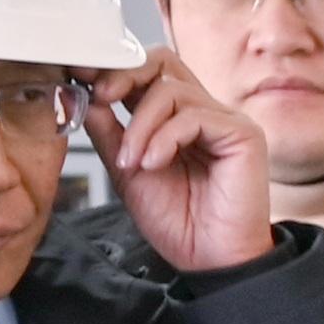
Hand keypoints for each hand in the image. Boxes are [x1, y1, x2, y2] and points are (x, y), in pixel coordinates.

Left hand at [92, 53, 276, 274]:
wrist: (209, 261)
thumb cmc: (179, 223)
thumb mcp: (127, 172)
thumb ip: (110, 133)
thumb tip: (87, 97)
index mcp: (176, 118)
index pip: (147, 72)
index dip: (113, 70)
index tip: (80, 77)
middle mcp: (203, 112)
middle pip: (162, 61)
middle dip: (125, 75)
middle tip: (101, 97)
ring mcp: (224, 120)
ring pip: (170, 90)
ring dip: (140, 126)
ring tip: (132, 162)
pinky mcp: (242, 134)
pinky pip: (193, 116)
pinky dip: (164, 138)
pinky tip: (154, 164)